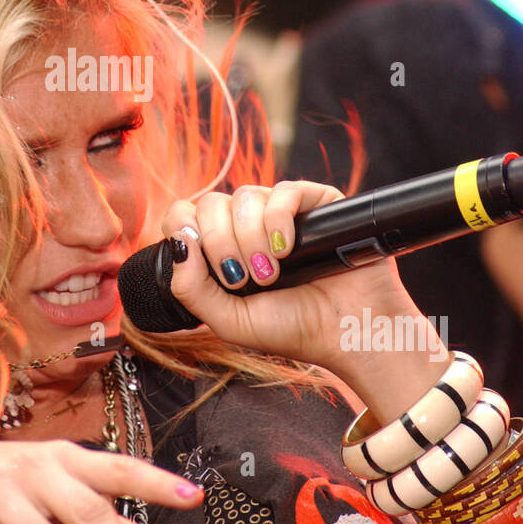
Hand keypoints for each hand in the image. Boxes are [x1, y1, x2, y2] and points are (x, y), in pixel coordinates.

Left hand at [161, 180, 426, 376]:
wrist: (346, 333)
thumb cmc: (291, 327)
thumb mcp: (228, 320)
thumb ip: (191, 288)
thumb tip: (177, 243)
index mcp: (222, 247)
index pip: (184, 214)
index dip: (184, 230)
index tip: (203, 263)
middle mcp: (247, 223)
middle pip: (211, 204)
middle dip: (220, 243)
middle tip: (243, 279)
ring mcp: (281, 211)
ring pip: (244, 196)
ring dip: (250, 238)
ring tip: (271, 273)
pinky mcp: (315, 202)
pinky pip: (283, 191)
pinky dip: (278, 219)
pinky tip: (286, 249)